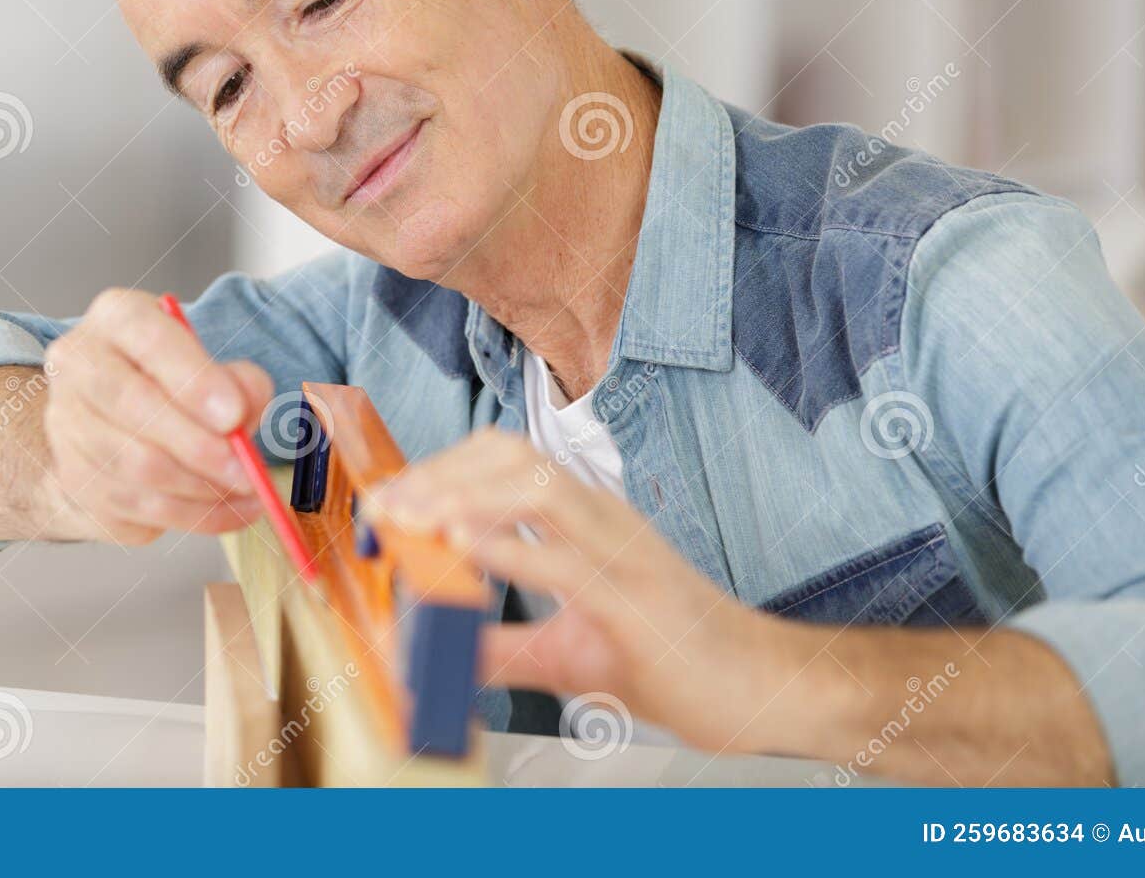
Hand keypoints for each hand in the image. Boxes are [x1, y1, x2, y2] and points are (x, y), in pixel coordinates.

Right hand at [34, 287, 272, 543]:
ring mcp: (67, 425)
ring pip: (135, 467)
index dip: (192, 378)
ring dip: (202, 490)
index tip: (234, 416)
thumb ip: (240, 381)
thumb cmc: (174, 386)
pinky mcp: (73, 480)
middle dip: (199, 445)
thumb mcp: (216, 366)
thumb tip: (244, 411)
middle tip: (247, 470)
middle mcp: (78, 365)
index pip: (146, 337)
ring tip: (247, 492)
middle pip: (132, 406)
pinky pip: (137, 509)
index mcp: (116, 318)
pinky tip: (230, 511)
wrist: (117, 428)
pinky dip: (195, 516)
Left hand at [368, 429, 792, 753]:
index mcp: (586, 520)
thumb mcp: (565, 653)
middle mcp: (603, 520)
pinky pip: (569, 559)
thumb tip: (431, 653)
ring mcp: (624, 552)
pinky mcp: (638, 596)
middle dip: (442, 474)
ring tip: (415, 518)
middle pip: (514, 458)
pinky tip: (466, 550)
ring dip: (467, 497)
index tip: (390, 497)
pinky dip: (512, 549)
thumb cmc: (670, 657)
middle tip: (387, 505)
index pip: (506, 462)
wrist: (757, 686)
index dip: (442, 470)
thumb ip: (499, 649)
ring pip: (540, 490)